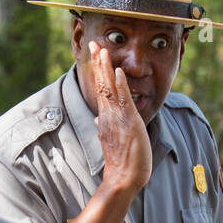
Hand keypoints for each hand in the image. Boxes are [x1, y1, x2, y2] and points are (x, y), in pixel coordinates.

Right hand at [90, 41, 151, 195]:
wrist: (123, 179)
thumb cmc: (121, 164)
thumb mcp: (112, 141)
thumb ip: (103, 128)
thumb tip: (97, 120)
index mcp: (105, 119)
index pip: (100, 90)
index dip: (98, 72)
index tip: (96, 55)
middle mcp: (108, 116)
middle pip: (101, 84)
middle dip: (98, 63)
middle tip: (93, 43)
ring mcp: (117, 119)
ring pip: (109, 89)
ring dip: (106, 68)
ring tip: (103, 50)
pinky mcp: (128, 123)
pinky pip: (123, 101)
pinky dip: (120, 85)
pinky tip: (117, 71)